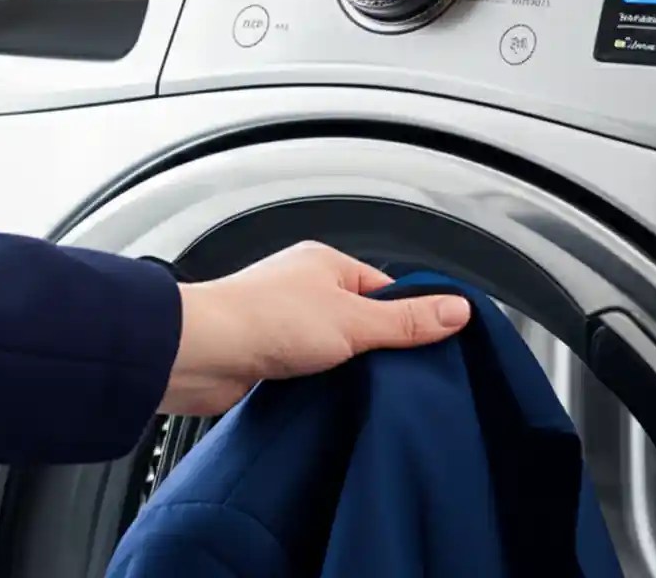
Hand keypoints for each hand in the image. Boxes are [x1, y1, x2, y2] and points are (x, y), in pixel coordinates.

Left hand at [160, 241, 471, 414]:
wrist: (199, 354)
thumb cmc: (262, 319)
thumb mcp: (354, 320)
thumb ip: (407, 320)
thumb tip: (456, 310)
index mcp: (325, 262)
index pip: (385, 289)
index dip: (406, 318)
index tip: (426, 344)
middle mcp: (302, 286)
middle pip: (360, 318)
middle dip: (373, 345)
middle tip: (388, 369)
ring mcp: (282, 320)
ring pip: (332, 346)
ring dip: (341, 366)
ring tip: (351, 382)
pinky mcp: (265, 353)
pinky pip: (306, 367)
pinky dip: (316, 380)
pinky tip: (322, 393)